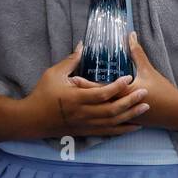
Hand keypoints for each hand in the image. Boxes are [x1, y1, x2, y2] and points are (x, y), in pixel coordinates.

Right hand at [23, 42, 149, 138]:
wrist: (32, 119)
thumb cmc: (42, 94)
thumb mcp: (54, 74)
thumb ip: (70, 61)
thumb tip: (82, 45)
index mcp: (76, 98)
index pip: (101, 93)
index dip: (117, 86)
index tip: (129, 77)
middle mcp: (83, 113)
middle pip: (112, 110)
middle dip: (130, 101)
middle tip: (145, 93)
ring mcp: (85, 124)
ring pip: (113, 122)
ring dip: (130, 115)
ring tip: (145, 107)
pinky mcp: (86, 131)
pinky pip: (108, 132)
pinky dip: (122, 129)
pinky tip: (135, 126)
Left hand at [76, 31, 177, 129]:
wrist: (175, 112)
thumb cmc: (162, 90)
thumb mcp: (148, 69)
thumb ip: (136, 53)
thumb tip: (130, 34)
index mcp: (124, 94)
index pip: (101, 89)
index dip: (85, 84)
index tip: (72, 78)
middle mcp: (121, 107)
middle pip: (96, 101)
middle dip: (81, 94)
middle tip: (66, 88)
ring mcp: (123, 117)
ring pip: (99, 112)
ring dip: (87, 106)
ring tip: (73, 99)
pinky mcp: (125, 122)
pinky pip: (107, 120)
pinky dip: (97, 114)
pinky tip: (89, 110)